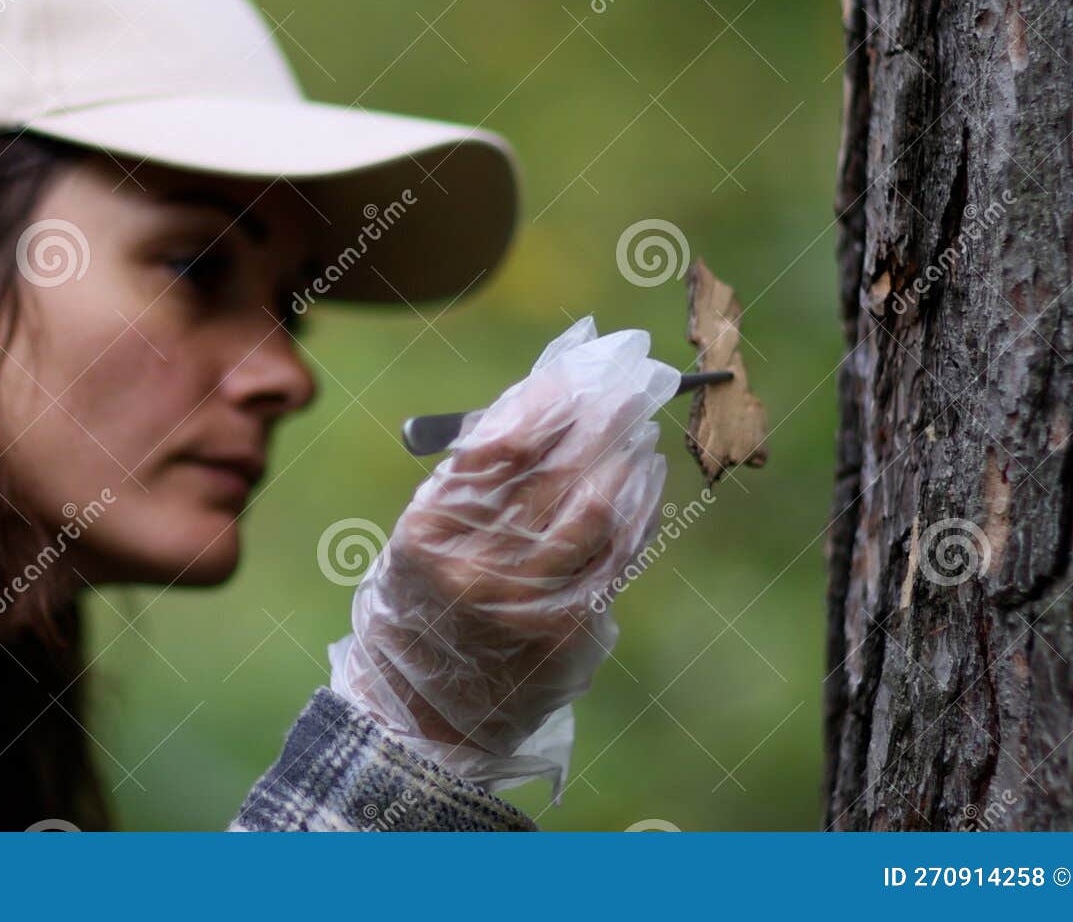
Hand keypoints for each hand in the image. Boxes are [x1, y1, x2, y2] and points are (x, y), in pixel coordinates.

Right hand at [328, 317, 677, 791]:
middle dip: (603, 417)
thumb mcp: (429, 524)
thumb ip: (478, 461)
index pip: (502, 442)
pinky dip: (639, 509)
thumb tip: (548, 388)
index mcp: (433, 528)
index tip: (584, 366)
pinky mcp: (568, 630)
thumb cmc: (426, 596)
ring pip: (596, 511)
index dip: (551, 398)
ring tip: (640, 429)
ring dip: (627, 460)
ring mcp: (527, 602)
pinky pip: (617, 555)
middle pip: (557, 470)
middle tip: (632, 381)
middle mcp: (479, 564)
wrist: (425, 706)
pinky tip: (647, 479)